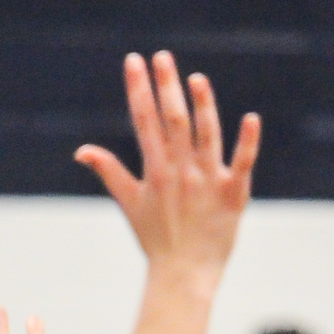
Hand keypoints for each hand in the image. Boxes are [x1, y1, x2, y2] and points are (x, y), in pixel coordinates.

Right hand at [76, 52, 259, 280]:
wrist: (183, 276)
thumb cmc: (156, 240)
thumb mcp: (130, 204)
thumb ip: (109, 172)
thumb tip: (82, 150)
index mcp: (155, 171)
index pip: (145, 121)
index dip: (139, 89)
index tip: (134, 61)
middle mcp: (180, 173)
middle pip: (174, 122)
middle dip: (167, 87)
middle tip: (163, 56)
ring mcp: (208, 183)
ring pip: (206, 136)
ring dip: (203, 106)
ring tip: (196, 79)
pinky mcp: (233, 195)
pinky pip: (241, 164)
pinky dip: (247, 143)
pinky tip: (251, 118)